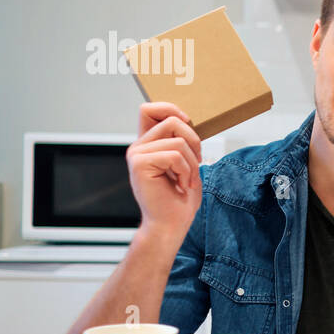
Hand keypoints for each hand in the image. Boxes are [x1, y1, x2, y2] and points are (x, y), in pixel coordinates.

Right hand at [127, 102, 202, 241]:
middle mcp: (138, 147)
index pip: (149, 109)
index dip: (170, 108)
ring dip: (192, 163)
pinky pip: (175, 155)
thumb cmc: (179, 199)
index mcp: (148, 145)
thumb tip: (186, 120)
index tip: (188, 123)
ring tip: (187, 180)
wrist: (170, 225)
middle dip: (194, 140)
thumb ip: (181, 141)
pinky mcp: (139, 164)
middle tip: (196, 163)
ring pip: (177, 140)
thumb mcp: (185, 164)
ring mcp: (137, 155)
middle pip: (171, 120)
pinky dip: (187, 172)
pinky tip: (181, 185)